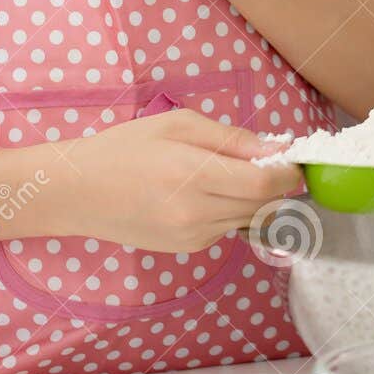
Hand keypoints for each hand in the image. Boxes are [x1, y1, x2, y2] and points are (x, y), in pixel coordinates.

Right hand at [59, 108, 304, 252]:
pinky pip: (226, 229)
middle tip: (268, 162)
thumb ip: (230, 138)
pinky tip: (203, 194)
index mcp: (193, 174)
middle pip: (264, 205)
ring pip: (248, 219)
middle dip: (276, 185)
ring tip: (227, 174)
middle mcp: (197, 213)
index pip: (264, 183)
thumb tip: (277, 148)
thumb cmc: (125, 148)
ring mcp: (193, 236)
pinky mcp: (188, 248)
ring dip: (253, 198)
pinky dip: (229, 210)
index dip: (289, 173)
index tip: (294, 160)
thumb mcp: (177, 125)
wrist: (79, 192)